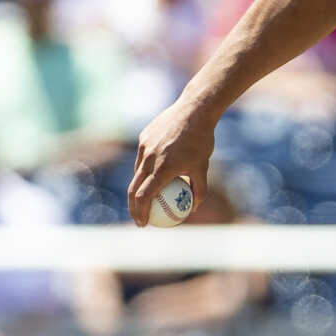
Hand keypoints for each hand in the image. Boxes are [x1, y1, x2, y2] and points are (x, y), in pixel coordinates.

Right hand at [128, 97, 216, 226]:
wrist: (194, 110)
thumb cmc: (202, 141)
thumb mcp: (203, 168)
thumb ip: (199, 190)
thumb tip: (194, 208)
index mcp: (163, 168)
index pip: (145, 196)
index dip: (141, 212)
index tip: (143, 224)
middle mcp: (149, 158)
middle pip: (134, 188)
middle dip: (133, 207)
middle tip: (139, 219)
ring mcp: (144, 147)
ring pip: (137, 172)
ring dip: (139, 188)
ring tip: (146, 199)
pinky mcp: (143, 137)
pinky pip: (142, 158)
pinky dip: (145, 169)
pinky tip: (153, 174)